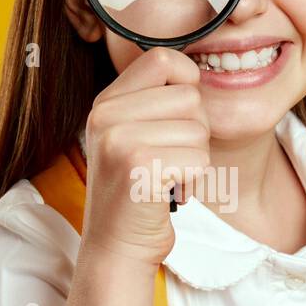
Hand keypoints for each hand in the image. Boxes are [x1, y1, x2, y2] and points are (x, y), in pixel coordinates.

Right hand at [82, 47, 210, 267]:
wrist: (117, 247)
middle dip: (196, 131)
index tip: (182, 115)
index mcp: (106, 102)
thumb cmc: (137, 192)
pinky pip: (198, 158)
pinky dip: (194, 180)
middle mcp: (106, 115)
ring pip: (199, 130)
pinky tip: (171, 192)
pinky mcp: (138, 167)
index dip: (187, 81)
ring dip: (196, 160)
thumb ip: (154, 102)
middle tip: (171, 159)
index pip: (162, 58)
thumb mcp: (132, 136)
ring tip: (168, 177)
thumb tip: (194, 72)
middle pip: (190, 97)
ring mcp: (118, 140)